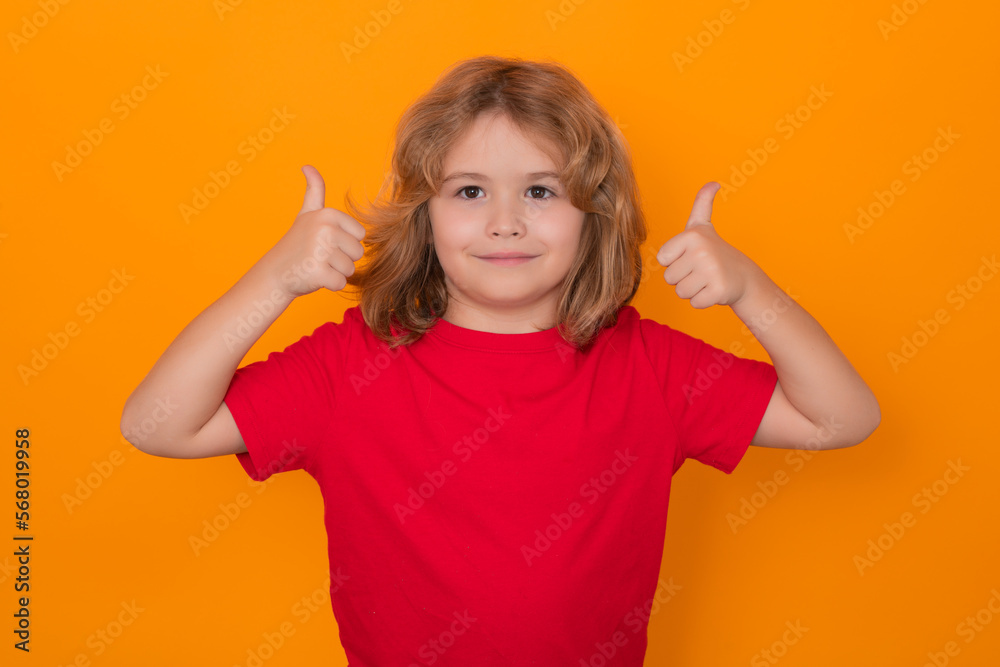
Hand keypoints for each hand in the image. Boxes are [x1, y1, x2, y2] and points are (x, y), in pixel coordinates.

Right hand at [257, 165, 366, 298]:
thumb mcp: (307, 214)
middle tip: (319, 257)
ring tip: (315, 266)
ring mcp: (321, 251)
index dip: (345, 243)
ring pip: (350, 269)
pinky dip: (329, 285)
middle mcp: (325, 229)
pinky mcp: (317, 272)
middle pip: (357, 253)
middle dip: (341, 259)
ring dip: (335, 272)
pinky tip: (313, 277)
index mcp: (328, 214)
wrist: (274, 273)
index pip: (360, 236)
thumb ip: (314, 191)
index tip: (324, 242)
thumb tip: (307, 166)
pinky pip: (340, 283)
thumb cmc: (296, 244)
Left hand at [656, 181, 762, 308]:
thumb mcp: (703, 225)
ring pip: (680, 292)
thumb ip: (702, 203)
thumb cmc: (715, 251)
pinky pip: (694, 303)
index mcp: (692, 235)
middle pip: (669, 278)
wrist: (743, 276)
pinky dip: (703, 300)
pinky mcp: (718, 290)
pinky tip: (714, 289)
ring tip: (707, 279)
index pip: (662, 260)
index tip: (691, 256)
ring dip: (693, 289)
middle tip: (701, 270)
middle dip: (683, 278)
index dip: (675, 261)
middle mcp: (701, 252)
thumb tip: (714, 182)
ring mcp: (711, 271)